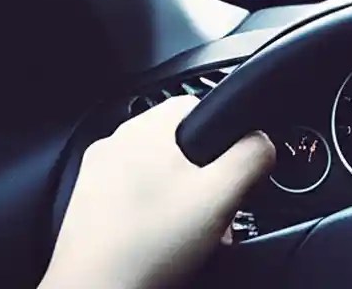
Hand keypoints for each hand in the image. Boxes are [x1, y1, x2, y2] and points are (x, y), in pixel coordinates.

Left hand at [39, 96, 274, 288]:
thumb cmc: (148, 248)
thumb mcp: (221, 196)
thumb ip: (251, 157)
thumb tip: (263, 142)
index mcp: (144, 129)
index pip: (199, 104)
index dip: (226, 136)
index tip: (231, 173)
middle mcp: (114, 144)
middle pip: (179, 144)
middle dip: (204, 176)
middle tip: (215, 212)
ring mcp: (96, 176)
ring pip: (157, 173)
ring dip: (181, 197)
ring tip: (191, 233)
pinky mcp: (88, 206)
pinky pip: (134, 197)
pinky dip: (154, 213)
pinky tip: (163, 241)